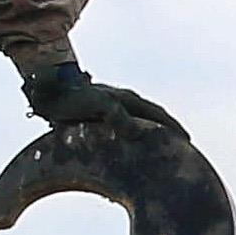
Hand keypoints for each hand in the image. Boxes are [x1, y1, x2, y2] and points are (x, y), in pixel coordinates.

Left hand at [23, 55, 180, 136]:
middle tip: (181, 144)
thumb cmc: (72, 98)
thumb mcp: (97, 106)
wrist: (48, 89)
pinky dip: (136, 132)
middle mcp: (124, 101)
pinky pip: (126, 123)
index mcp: (128, 100)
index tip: (187, 141)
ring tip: (161, 145)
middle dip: (168, 129)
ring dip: (153, 130)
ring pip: (140, 118)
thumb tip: (137, 132)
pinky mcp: (101, 111)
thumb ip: (118, 117)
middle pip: (153, 115)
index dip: (173, 128)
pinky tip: (132, 142)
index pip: (159, 115)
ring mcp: (113, 105)